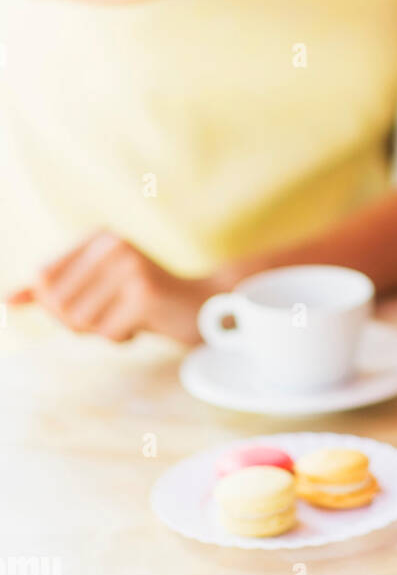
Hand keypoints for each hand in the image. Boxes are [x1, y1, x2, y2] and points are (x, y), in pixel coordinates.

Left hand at [5, 231, 217, 344]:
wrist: (200, 305)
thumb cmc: (139, 299)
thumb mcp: (93, 287)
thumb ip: (49, 291)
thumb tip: (6, 300)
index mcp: (97, 237)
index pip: (42, 280)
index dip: (56, 305)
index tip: (88, 303)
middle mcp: (113, 244)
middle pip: (57, 303)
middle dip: (79, 322)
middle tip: (109, 314)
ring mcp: (130, 266)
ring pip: (80, 322)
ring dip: (101, 330)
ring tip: (127, 315)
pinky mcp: (145, 293)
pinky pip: (107, 333)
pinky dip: (122, 338)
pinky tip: (143, 323)